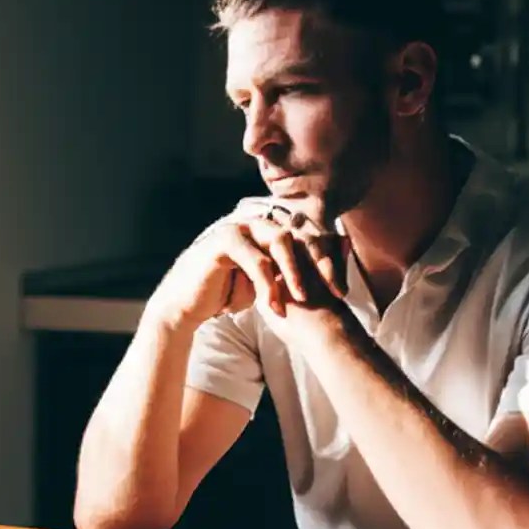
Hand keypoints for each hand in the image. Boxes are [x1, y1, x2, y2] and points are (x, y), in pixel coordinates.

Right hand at [145, 198, 348, 331]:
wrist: (187, 305)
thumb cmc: (228, 293)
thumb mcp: (268, 285)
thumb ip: (291, 275)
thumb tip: (328, 265)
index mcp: (269, 229)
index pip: (306, 238)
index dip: (327, 261)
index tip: (341, 291)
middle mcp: (256, 222)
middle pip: (299, 235)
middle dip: (320, 263)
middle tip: (334, 292)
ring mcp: (239, 227)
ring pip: (280, 241)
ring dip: (294, 272)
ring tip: (302, 299)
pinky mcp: (223, 240)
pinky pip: (256, 260)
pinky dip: (268, 284)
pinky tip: (274, 306)